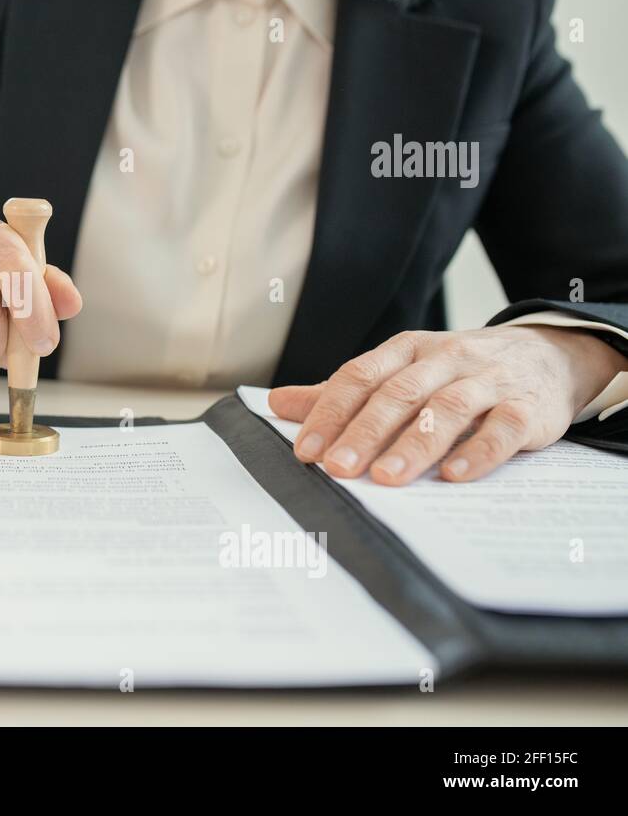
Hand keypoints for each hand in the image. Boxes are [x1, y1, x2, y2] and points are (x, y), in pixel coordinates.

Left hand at [269, 326, 626, 484]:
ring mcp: (489, 381)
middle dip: (364, 432)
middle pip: (399, 394)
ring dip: (414, 445)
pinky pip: (502, 429)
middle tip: (337, 468)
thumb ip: (343, 391)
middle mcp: (446, 359)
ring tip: (385, 478)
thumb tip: (277, 402)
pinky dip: (477, 452)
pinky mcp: (528, 408)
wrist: (549, 355)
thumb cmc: (458, 371)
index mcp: (407, 350)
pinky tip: (452, 476)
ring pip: (448, 409)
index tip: (305, 450)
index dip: (330, 412)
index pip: (360, 377)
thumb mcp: (401, 370)